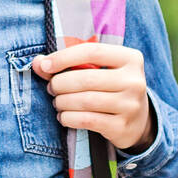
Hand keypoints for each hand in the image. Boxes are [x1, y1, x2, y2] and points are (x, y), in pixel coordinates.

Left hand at [31, 39, 154, 151]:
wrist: (138, 122)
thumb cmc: (111, 89)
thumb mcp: (99, 71)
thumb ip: (69, 64)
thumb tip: (38, 63)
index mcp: (130, 58)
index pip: (92, 51)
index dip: (64, 57)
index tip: (45, 65)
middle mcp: (134, 81)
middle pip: (86, 78)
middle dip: (60, 83)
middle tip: (51, 88)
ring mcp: (130, 105)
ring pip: (85, 101)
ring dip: (63, 102)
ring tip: (57, 102)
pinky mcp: (122, 126)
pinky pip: (87, 120)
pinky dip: (69, 118)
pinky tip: (64, 116)